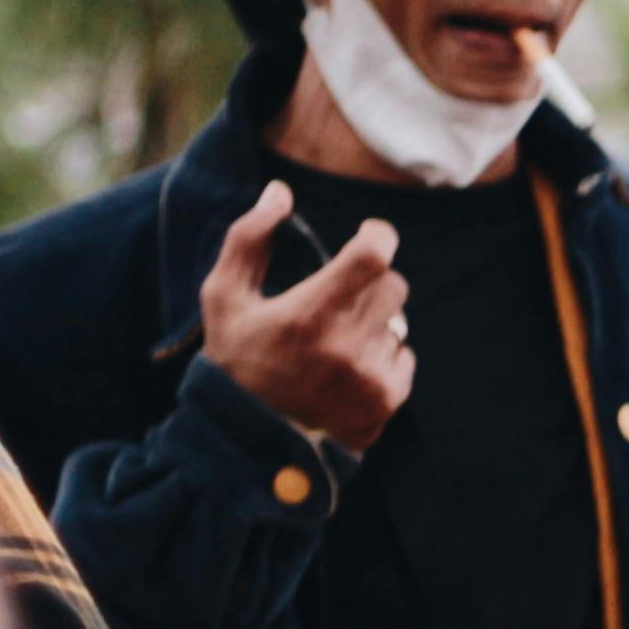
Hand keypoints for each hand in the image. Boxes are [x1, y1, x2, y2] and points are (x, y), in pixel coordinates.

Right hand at [199, 183, 410, 453]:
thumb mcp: (224, 295)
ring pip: (398, 323)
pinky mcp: (387, 403)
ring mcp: (371, 378)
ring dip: (373, 322)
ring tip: (333, 341)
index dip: (379, 237)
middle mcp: (348, 347)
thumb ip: (249, 238)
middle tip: (340, 295)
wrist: (250, 436)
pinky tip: (347, 368)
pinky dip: (383, 356)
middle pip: (393, 286)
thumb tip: (280, 192)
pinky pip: (404, 358)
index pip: (373, 258)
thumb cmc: (235, 358)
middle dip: (371, 281)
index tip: (372, 233)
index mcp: (310, 314)